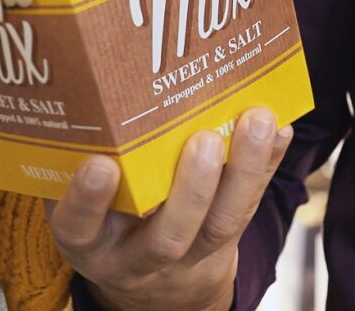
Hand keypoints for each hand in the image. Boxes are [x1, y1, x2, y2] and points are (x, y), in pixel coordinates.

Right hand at [49, 108, 293, 310]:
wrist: (149, 278)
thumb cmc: (105, 215)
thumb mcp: (76, 198)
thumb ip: (80, 154)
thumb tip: (93, 77)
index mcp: (88, 239)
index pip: (78, 227)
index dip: (88, 200)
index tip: (101, 164)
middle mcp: (135, 256)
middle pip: (167, 237)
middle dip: (191, 190)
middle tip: (204, 140)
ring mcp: (185, 257)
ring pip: (218, 226)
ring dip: (242, 172)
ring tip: (256, 123)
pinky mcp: (223, 244)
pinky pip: (249, 209)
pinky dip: (266, 166)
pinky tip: (278, 130)